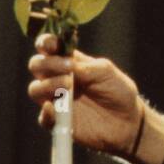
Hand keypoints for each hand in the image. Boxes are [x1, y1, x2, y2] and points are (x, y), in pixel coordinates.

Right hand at [26, 32, 143, 159]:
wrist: (127, 121)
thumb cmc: (118, 90)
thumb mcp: (106, 72)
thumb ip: (85, 67)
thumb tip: (66, 67)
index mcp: (69, 61)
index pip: (49, 47)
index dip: (46, 42)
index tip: (52, 45)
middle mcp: (58, 78)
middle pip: (36, 65)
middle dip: (47, 63)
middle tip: (68, 69)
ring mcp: (56, 99)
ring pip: (35, 89)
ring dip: (48, 85)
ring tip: (69, 86)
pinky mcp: (58, 121)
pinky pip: (44, 117)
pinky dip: (47, 112)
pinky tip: (56, 108)